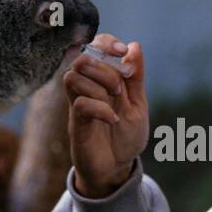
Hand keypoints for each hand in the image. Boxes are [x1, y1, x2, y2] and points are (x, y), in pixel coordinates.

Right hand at [62, 32, 148, 197]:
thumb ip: (135, 77)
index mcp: (101, 80)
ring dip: (99, 86)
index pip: (94, 47)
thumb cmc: (125, 136)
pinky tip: (113, 120)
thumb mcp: (138, 104)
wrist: (117, 169)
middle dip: (106, 68)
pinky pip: (80, 105)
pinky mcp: (76, 125)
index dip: (106, 42)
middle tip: (120, 88)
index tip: (123, 51)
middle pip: (82, 59)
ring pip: (73, 77)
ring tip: (115, 102)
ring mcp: (78, 106)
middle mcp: (86, 89)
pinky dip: (101, 109)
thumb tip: (134, 46)